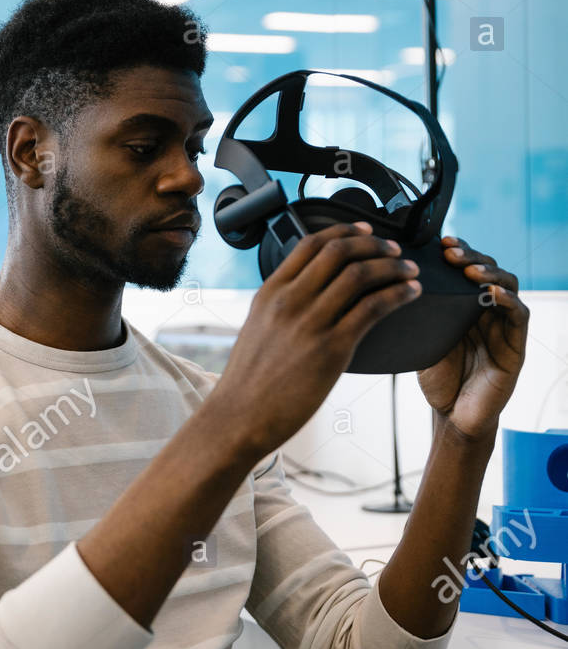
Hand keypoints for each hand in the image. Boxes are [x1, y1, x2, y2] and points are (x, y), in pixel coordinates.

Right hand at [212, 221, 421, 459]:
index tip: (367, 231)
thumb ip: (281, 306)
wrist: (238, 418)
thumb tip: (307, 294)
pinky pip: (372, 308)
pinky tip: (410, 294)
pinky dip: (397, 294)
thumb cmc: (248, 382)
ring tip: (409, 270)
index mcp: (270, 292)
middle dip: (375, 244)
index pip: (311, 243)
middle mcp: (290, 300)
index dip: (346, 230)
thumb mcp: (257, 329)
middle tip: (394, 249)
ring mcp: (310, 323)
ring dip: (392, 266)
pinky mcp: (331, 348)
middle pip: (340, 251)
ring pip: (360, 275)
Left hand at [416, 236, 528, 442]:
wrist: (453, 416)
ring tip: (469, 270)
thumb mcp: (422, 340)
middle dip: (471, 256)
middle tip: (450, 252)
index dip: (458, 251)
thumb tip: (392, 285)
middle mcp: (487, 311)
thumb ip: (418, 315)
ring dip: (490, 274)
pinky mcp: (516, 346)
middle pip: (488, 270)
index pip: (467, 267)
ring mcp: (504, 326)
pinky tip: (491, 293)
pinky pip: (519, 315)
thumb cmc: (439, 378)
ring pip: (508, 286)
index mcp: (465, 305)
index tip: (440, 241)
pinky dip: (508, 301)